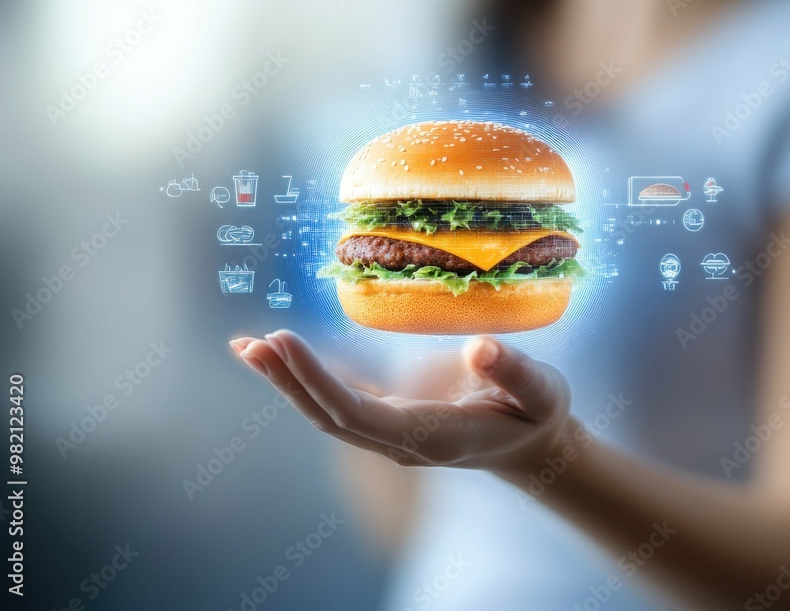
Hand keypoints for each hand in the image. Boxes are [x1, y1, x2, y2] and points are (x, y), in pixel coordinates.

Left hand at [229, 330, 571, 474]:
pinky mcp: (391, 417)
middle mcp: (402, 440)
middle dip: (290, 382)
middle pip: (332, 417)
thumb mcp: (542, 393)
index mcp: (433, 434)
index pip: (359, 413)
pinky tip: (282, 355)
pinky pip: (340, 401)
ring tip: (248, 347)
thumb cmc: (538, 415)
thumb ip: (514, 373)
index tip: (286, 342)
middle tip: (252, 343)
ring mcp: (393, 432)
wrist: (532, 446)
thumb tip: (480, 347)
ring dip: (288, 382)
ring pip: (329, 412)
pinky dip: (307, 379)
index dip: (318, 381)